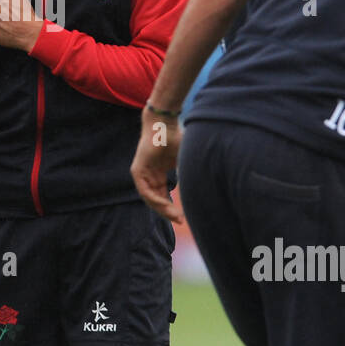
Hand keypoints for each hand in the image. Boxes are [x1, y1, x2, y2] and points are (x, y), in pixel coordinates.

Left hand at [131, 106, 184, 224]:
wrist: (165, 125)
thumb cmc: (176, 139)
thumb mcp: (185, 162)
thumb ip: (190, 175)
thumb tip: (207, 189)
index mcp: (158, 174)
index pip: (163, 196)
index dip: (172, 208)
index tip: (182, 218)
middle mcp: (149, 175)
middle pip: (156, 200)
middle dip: (168, 212)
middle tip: (180, 221)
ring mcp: (142, 174)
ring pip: (150, 198)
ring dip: (162, 208)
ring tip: (175, 215)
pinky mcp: (137, 171)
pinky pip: (145, 191)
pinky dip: (155, 199)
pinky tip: (165, 205)